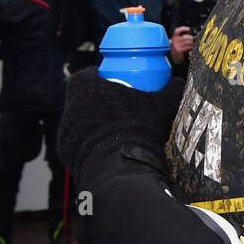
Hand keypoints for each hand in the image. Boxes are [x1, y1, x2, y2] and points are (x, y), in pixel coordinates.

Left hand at [58, 68, 185, 184]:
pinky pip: (80, 144)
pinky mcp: (66, 152)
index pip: (91, 74)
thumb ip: (172, 89)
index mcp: (85, 86)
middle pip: (85, 98)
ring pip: (82, 121)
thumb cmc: (141, 128)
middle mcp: (70, 105)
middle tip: (124, 109)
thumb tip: (178, 82)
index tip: (121, 84)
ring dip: (97, 124)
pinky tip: (111, 150)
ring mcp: (65, 131)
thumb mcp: (164, 104)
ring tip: (119, 132)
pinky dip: (93, 144)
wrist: (123, 168)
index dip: (106, 78)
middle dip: (102, 102)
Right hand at [169, 26, 193, 62]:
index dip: (183, 28)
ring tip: (193, 44)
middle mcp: (174, 41)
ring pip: (187, 42)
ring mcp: (176, 46)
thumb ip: (183, 38)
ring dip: (192, 43)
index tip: (189, 29)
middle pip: (185, 37)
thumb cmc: (178, 49)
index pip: (177, 31)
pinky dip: (191, 47)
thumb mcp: (178, 42)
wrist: (174, 58)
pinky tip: (192, 48)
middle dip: (191, 38)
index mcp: (174, 38)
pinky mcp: (179, 50)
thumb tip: (192, 36)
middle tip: (194, 40)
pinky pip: (188, 47)